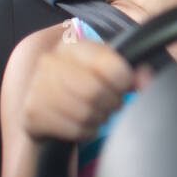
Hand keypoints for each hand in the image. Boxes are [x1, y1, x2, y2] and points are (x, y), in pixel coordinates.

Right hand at [20, 39, 140, 142]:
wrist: (54, 98)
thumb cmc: (88, 80)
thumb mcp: (111, 68)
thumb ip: (133, 73)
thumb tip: (145, 79)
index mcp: (73, 45)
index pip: (110, 66)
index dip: (124, 81)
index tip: (123, 86)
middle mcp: (50, 61)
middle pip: (94, 92)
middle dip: (111, 103)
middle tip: (111, 103)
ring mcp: (37, 87)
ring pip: (83, 113)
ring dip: (99, 118)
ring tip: (97, 112)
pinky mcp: (32, 113)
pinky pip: (72, 129)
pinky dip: (86, 131)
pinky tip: (84, 123)